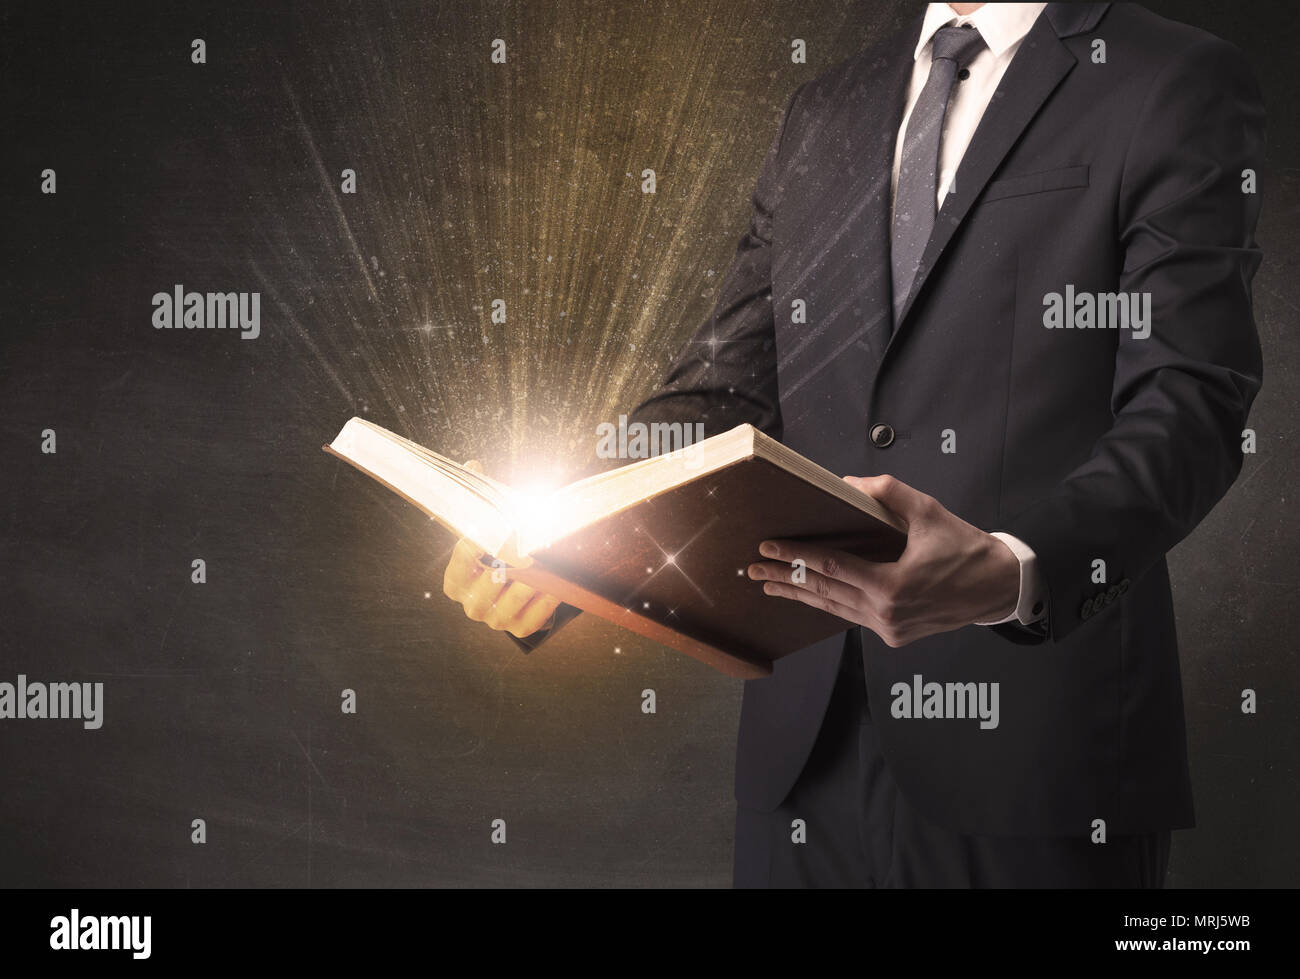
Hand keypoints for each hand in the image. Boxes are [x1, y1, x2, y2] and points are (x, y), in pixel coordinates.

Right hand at [441, 460, 563, 638]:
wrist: (518, 592)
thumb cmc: (500, 555)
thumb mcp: (488, 530)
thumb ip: (479, 500)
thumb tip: (473, 465)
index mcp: (456, 582)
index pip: (461, 559)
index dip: (477, 541)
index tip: (496, 526)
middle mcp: (471, 605)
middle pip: (491, 578)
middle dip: (512, 558)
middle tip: (530, 542)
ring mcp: (495, 620)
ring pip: (516, 595)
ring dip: (534, 577)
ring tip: (548, 558)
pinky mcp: (521, 628)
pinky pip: (536, 613)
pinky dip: (548, 598)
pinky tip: (558, 583)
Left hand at [747, 474, 1019, 647]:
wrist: (998, 587)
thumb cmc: (966, 549)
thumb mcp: (929, 513)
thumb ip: (889, 494)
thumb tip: (849, 483)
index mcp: (892, 587)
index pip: (831, 568)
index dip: (796, 556)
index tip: (768, 547)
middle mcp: (886, 614)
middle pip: (823, 593)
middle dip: (785, 578)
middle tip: (753, 569)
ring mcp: (889, 629)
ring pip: (833, 609)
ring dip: (800, 595)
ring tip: (769, 585)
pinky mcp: (894, 635)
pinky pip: (852, 616)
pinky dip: (828, 603)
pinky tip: (809, 595)